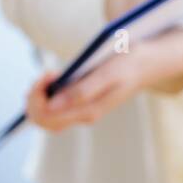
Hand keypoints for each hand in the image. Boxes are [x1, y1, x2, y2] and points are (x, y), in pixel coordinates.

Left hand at [26, 28, 182, 131]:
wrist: (148, 63)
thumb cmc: (129, 63)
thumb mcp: (107, 73)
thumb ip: (81, 91)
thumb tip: (51, 106)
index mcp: (89, 111)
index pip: (47, 116)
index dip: (38, 96)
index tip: (48, 74)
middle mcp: (83, 115)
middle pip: (43, 119)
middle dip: (34, 98)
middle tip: (45, 75)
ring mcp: (83, 111)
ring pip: (47, 116)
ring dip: (39, 97)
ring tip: (47, 76)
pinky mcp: (83, 103)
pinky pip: (55, 109)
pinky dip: (47, 95)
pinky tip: (52, 79)